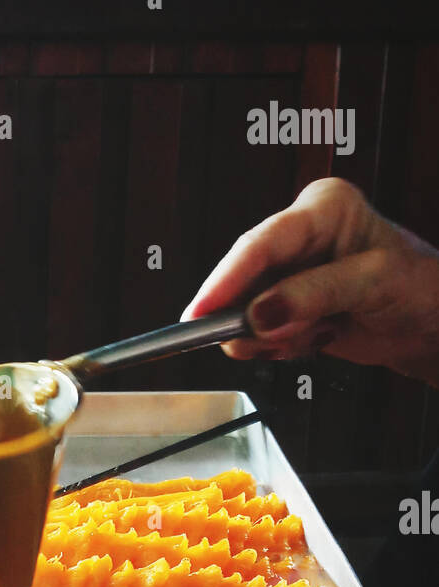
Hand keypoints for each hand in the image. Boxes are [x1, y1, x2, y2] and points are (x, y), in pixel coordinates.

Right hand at [181, 177, 438, 387]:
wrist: (429, 323)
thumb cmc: (418, 287)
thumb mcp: (373, 284)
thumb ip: (314, 295)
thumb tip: (259, 313)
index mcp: (323, 208)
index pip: (262, 243)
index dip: (227, 279)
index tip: (201, 312)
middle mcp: (300, 236)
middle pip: (245, 278)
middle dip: (254, 316)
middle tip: (264, 340)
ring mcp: (290, 273)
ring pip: (247, 312)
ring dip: (275, 336)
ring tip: (318, 334)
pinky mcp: (284, 305)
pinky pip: (258, 333)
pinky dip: (280, 347)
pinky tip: (314, 339)